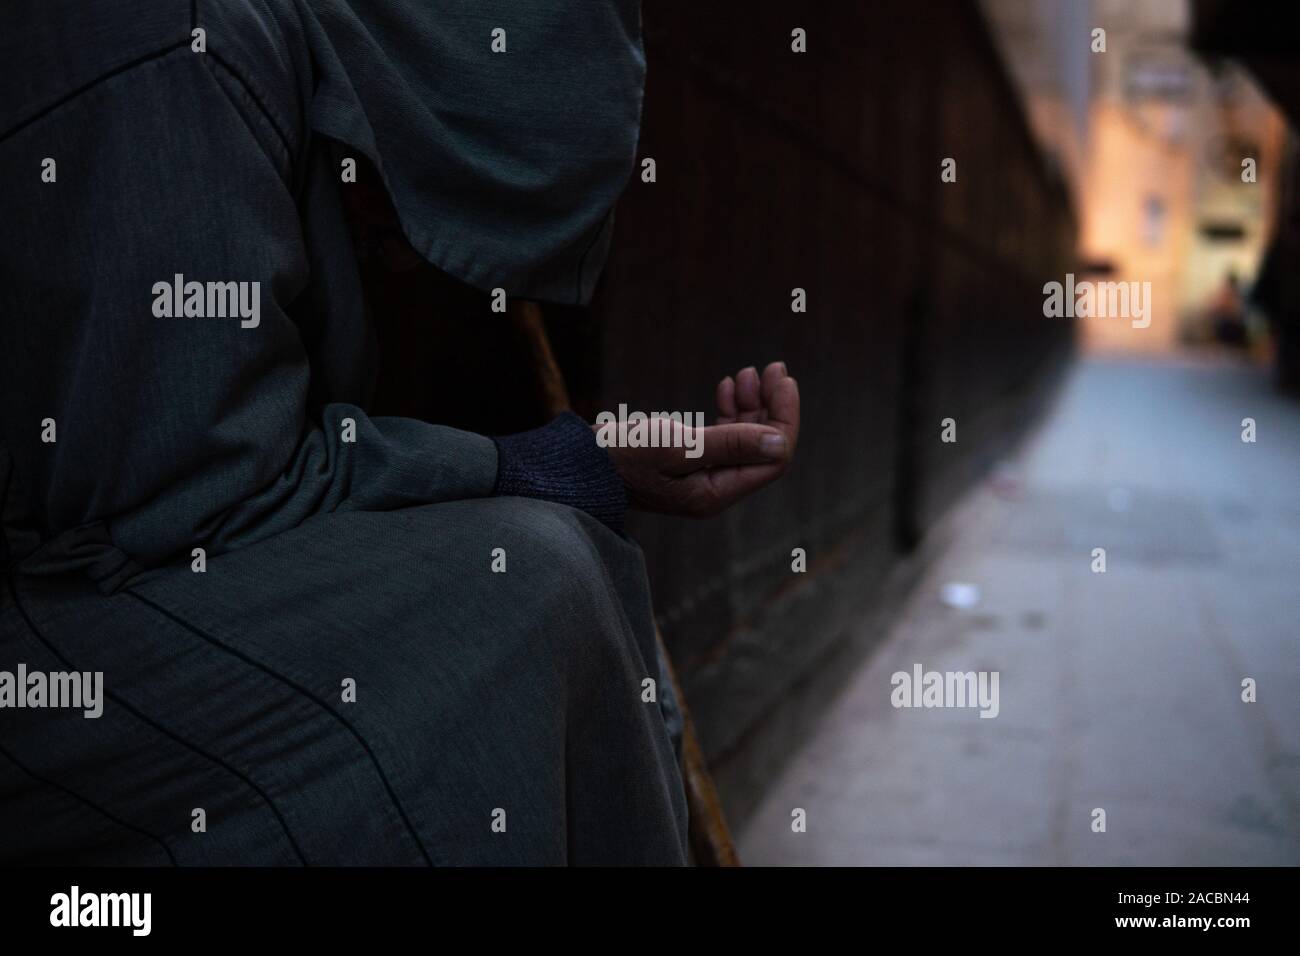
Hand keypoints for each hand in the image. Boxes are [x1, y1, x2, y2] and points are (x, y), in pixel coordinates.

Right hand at [595, 362, 799, 517]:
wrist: (581, 462)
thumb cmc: (623, 455)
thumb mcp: (676, 446)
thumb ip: (730, 444)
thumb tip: (781, 442)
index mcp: (715, 492)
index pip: (772, 458)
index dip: (784, 418)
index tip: (782, 380)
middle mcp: (714, 488)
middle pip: (764, 447)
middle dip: (772, 407)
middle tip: (773, 368)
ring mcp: (702, 475)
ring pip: (745, 437)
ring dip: (753, 404)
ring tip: (748, 373)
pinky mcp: (689, 460)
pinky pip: (723, 434)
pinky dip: (731, 410)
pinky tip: (728, 387)